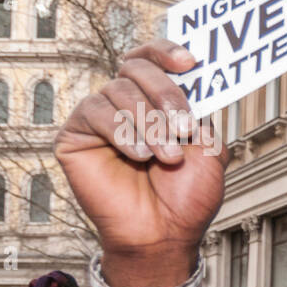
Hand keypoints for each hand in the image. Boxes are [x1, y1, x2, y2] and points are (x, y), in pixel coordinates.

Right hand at [53, 39, 229, 286]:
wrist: (163, 234)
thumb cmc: (187, 197)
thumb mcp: (210, 151)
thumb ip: (204, 114)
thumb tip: (202, 81)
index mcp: (157, 101)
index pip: (153, 58)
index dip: (167, 51)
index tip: (190, 60)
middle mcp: (127, 103)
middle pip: (136, 66)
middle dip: (166, 93)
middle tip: (183, 127)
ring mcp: (100, 117)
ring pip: (118, 89)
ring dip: (149, 123)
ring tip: (166, 157)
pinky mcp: (76, 135)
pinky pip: (95, 112)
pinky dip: (122, 133)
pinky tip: (140, 156)